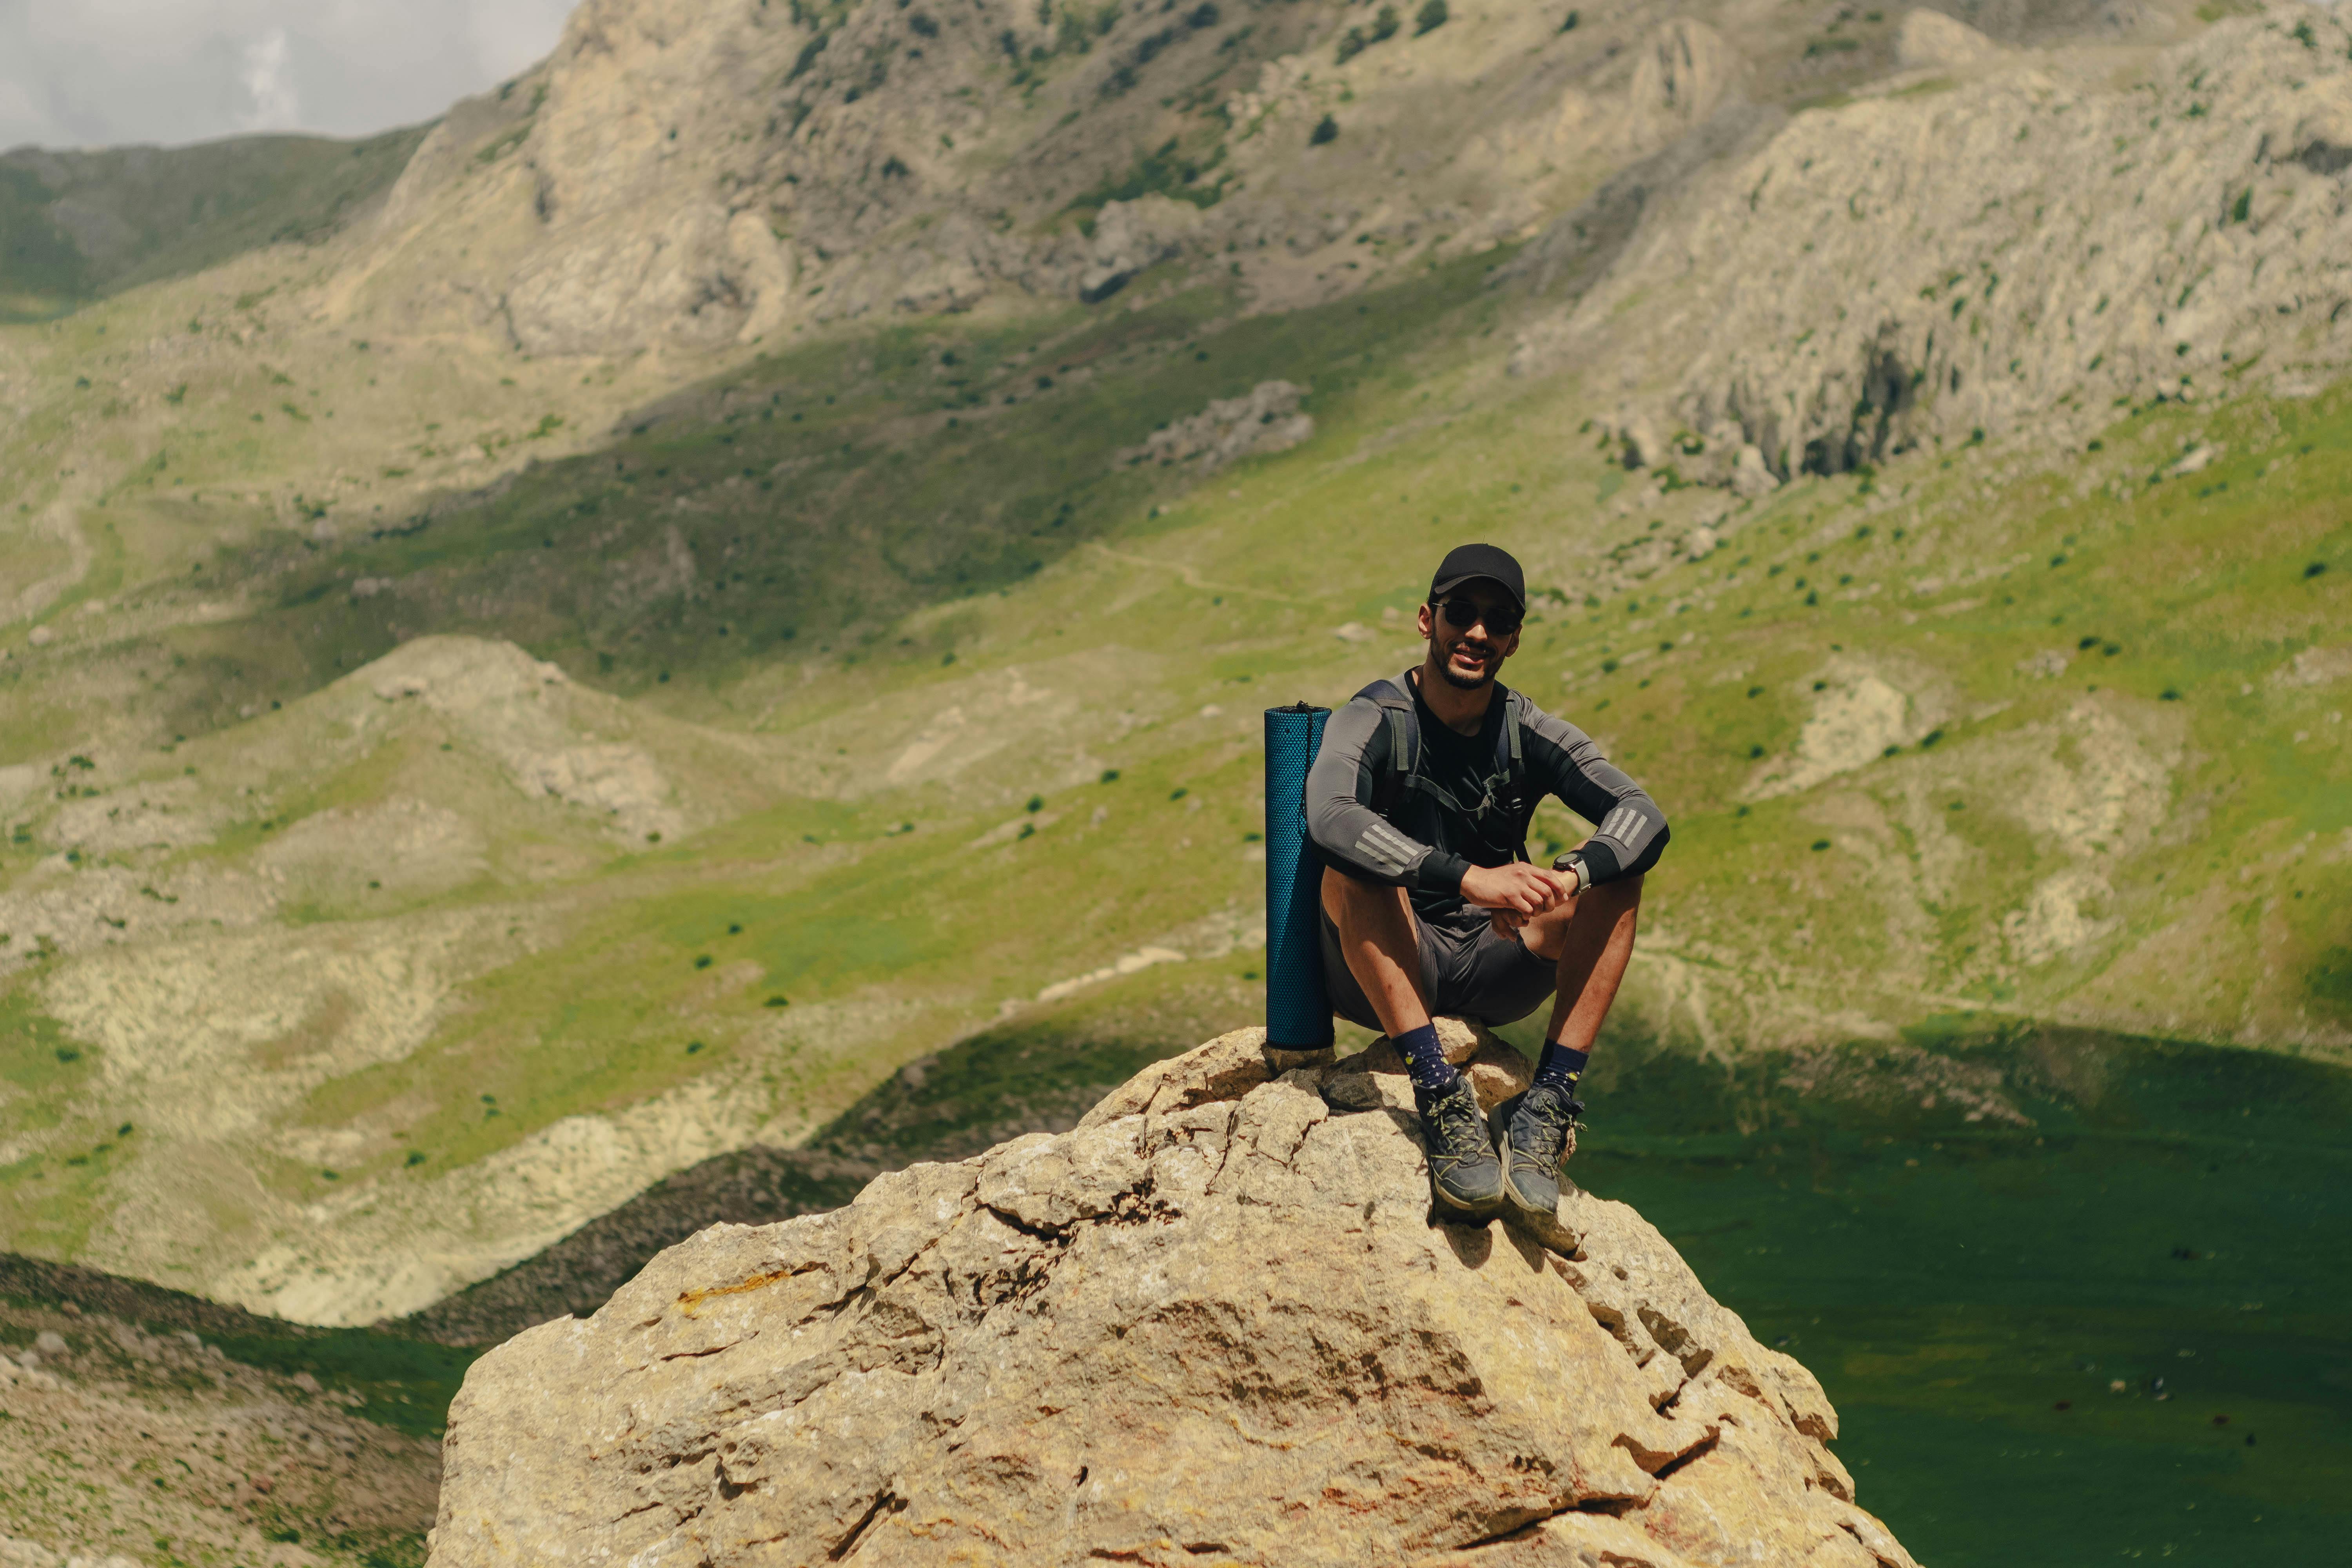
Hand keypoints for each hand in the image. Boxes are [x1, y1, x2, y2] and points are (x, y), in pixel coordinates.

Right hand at [1460, 862, 1574, 917]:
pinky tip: (1523, 916)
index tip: (1563, 898)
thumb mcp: (1513, 872)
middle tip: (1547, 910)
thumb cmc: (1494, 880)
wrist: (1474, 881)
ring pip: (1539, 901)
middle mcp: (1524, 875)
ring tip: (1533, 914)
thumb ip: (1527, 876)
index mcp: (1526, 868)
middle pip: (1548, 891)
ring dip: (1539, 911)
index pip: (1550, 877)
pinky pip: (1527, 909)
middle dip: (1551, 904)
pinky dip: (1528, 915)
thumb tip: (1542, 884)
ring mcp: (1517, 885)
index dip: (1560, 889)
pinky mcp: (1509, 896)